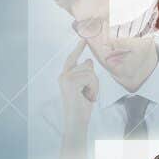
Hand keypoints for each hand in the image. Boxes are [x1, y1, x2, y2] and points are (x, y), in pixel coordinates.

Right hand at [58, 39, 96, 156]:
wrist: (76, 120)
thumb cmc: (82, 106)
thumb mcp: (86, 87)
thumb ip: (86, 74)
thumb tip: (88, 61)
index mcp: (65, 76)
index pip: (72, 58)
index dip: (78, 48)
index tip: (83, 38)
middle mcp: (63, 75)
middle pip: (88, 65)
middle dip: (94, 80)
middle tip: (89, 93)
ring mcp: (65, 78)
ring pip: (90, 72)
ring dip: (95, 85)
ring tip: (87, 96)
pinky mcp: (70, 82)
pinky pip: (90, 78)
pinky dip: (93, 88)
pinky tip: (87, 97)